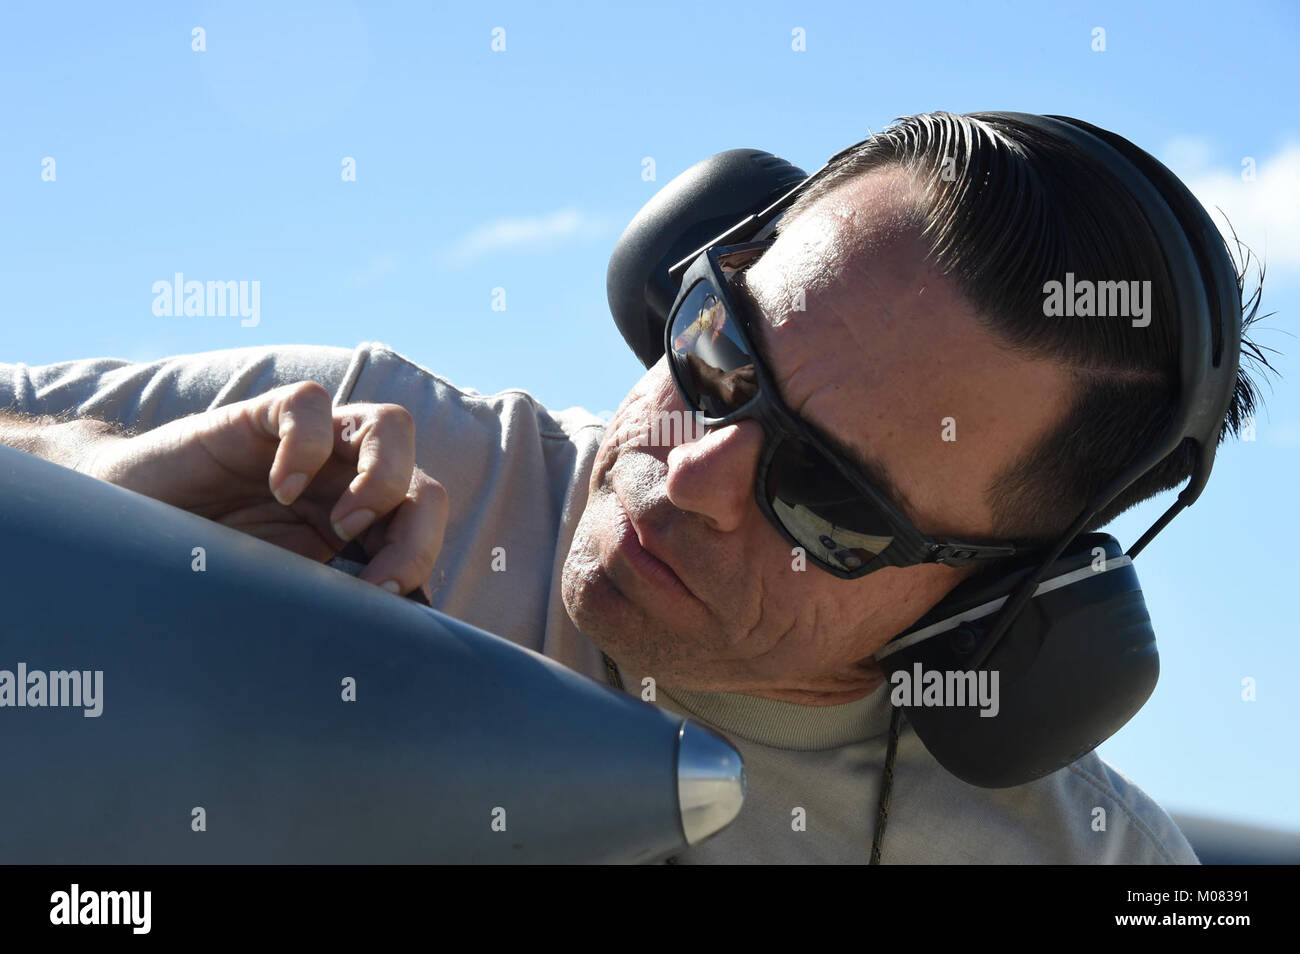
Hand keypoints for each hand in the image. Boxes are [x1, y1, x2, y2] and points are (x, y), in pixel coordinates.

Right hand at [82, 382, 447, 596]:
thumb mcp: (276, 596)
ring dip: (383, 478)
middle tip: (375, 579)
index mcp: (361, 526)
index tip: (388, 608)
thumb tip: (378, 660)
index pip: (424, 528)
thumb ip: (326, 609)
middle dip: (416, 534)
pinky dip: (307, 442)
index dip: (421, 560)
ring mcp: (311, 446)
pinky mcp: (261, 418)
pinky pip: (310, 404)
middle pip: (424, 485)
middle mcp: (346, 481)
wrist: (126, 528)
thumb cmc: (205, 568)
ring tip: (342, 524)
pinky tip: (280, 486)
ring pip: (389, 426)